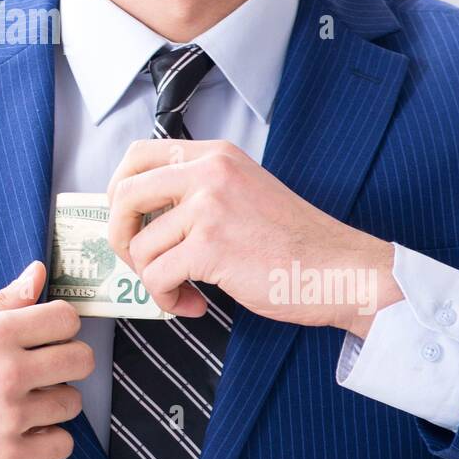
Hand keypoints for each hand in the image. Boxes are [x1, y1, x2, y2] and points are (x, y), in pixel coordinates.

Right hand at [0, 261, 94, 458]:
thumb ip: (0, 301)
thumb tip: (38, 274)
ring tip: (25, 400)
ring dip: (55, 401)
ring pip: (72, 403)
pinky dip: (50, 439)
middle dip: (67, 359)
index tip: (46, 334)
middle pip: (81, 360)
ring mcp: (8, 418)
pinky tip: (27, 430)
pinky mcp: (4, 458)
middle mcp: (8, 373)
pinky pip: (60, 447)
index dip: (59, 324)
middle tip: (43, 367)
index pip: (66, 318)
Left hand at [105, 139, 399, 333]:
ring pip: (140, 246)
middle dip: (121, 236)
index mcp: (214, 155)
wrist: (339, 269)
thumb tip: (140, 214)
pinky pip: (158, 276)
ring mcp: (209, 207)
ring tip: (184, 291)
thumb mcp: (243, 190)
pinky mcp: (211, 247)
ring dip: (153, 280)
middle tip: (142, 261)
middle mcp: (209, 172)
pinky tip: (193, 304)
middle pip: (124, 195)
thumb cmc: (294, 242)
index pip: (137, 156)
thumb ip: (197, 191)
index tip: (128, 221)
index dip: (119, 191)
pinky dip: (167, 298)